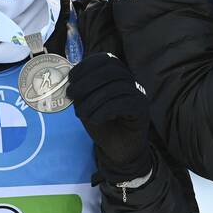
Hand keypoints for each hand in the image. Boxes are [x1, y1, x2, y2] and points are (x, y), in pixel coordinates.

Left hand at [66, 53, 152, 181]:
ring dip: (93, 100)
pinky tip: (95, 120)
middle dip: (87, 81)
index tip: (71, 78)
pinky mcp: (142, 110)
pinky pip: (123, 103)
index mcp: (118, 77)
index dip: (87, 65)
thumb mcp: (88, 105)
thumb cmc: (104, 127)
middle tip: (72, 95)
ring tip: (81, 114)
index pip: (106, 60)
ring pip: (116, 88)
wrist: (119, 152)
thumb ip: (82, 92)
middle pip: (112, 70)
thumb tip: (70, 81)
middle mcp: (131, 82)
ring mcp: (139, 95)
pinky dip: (104, 111)